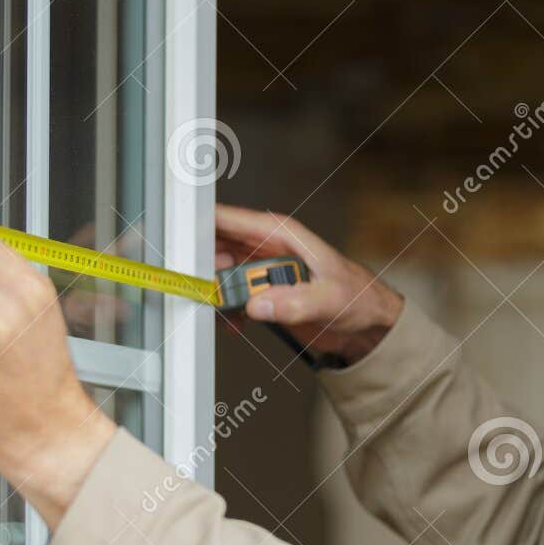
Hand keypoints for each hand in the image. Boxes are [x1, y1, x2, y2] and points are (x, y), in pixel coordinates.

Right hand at [214, 204, 402, 363]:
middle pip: (214, 246)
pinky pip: (230, 295)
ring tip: (217, 312)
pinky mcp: (263, 292)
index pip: (227, 219)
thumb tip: (258, 304)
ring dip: (212, 293)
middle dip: (200, 267)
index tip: (174, 242)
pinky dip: (225, 311)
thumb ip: (295, 302)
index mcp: (281, 234)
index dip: (196, 225)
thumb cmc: (359, 298)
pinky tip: (233, 326)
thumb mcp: (330, 299)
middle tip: (196, 290)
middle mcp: (267, 247)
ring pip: (218, 272)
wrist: (369, 323)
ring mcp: (262, 270)